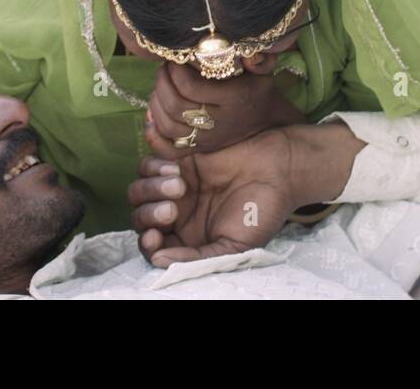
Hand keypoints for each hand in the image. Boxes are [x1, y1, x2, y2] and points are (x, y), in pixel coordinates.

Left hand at [129, 127, 298, 267]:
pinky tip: (176, 168)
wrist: (279, 169)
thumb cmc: (261, 211)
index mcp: (187, 238)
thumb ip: (197, 259)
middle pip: (141, 217)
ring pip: (139, 191)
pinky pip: (149, 164)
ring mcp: (174, 184)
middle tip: (173, 208)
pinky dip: (154, 167)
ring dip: (151, 189)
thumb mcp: (233, 247)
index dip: (146, 244)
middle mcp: (176, 212)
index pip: (152, 247)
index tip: (153, 237)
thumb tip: (158, 262)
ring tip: (179, 183)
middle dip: (149, 214)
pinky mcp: (177, 157)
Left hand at [146, 61, 304, 159]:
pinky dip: (154, 135)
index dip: (175, 71)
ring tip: (160, 87)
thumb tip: (244, 52)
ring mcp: (208, 139)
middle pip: (176, 107)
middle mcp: (220, 122)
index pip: (191, 86)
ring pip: (168, 127)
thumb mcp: (261, 70)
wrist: (267, 121)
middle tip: (164, 70)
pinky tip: (153, 117)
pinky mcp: (200, 149)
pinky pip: (169, 150)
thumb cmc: (257, 88)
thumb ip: (255, 58)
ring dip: (156, 103)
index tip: (175, 60)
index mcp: (235, 98)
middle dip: (162, 84)